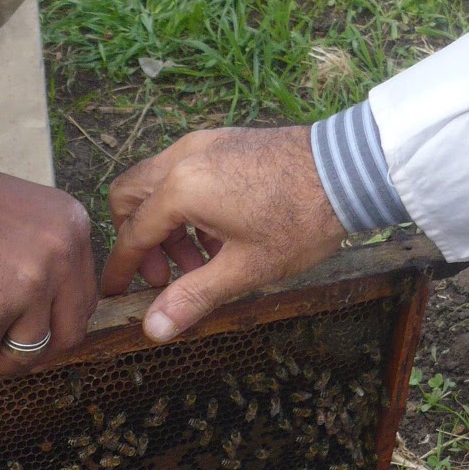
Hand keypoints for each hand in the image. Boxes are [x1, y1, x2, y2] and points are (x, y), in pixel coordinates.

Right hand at [0, 147, 97, 376]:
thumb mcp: (18, 214)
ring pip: (27, 350)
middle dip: (37, 354)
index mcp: (72, 228)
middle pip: (67, 331)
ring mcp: (27, 285)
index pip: (83, 298)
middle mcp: (60, 255)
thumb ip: (41, 256)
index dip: (58, 325)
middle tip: (10, 359)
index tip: (37, 338)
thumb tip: (44, 314)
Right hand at [101, 125, 345, 341]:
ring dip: (167, 224)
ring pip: (158, 183)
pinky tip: (220, 232)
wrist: (351, 170)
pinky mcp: (225, 140)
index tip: (117, 293)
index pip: (133, 233)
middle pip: (130, 197)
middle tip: (167, 273)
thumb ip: (192, 296)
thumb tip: (153, 329)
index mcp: (181, 188)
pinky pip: (185, 170)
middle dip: (139, 239)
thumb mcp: (245, 269)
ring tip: (203, 259)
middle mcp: (183, 157)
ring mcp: (204, 143)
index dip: (123, 268)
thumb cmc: (300, 220)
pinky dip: (188, 203)